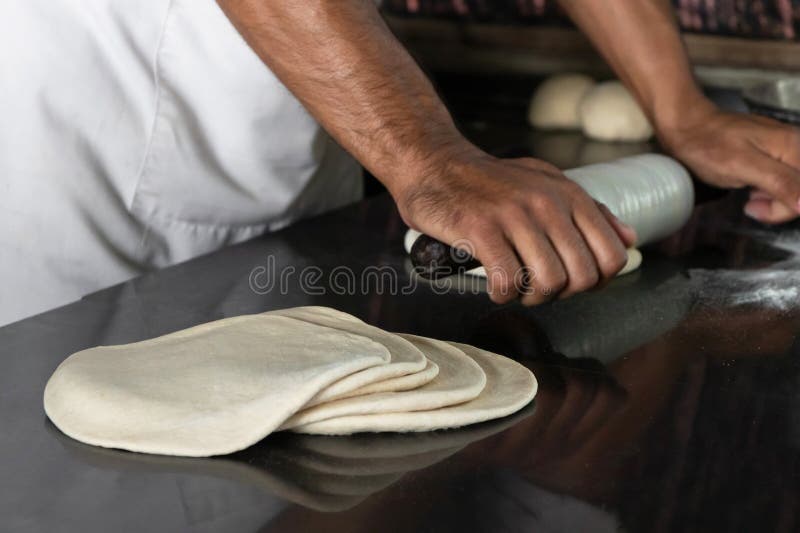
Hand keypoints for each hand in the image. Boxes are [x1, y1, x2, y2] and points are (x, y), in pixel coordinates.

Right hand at [392, 147, 636, 304]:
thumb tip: (630, 238)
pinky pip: (507, 281)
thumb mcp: (547, 183)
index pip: (612, 256)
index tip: (572, 281)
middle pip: (582, 277)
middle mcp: (547, 204)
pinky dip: (503, 294)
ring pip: (548, 282)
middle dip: (563, 293)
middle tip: (539, 287)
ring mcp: (514, 216)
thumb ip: (590, 210)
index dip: (597, 282)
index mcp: (570, 195)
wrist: (436, 164)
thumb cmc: (490, 181)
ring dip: (532, 297)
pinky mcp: (481, 229)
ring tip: (517, 288)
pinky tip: (495, 287)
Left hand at [659, 101, 799, 223]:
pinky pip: (782, 182)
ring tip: (748, 191)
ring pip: (794, 189)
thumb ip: (779, 183)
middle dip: (778, 205)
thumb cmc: (709, 145)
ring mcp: (785, 150)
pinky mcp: (774, 157)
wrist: (688, 128)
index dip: (785, 209)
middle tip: (751, 201)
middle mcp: (795, 145)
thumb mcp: (743, 166)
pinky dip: (767, 190)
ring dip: (772, 199)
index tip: (758, 208)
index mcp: (793, 146)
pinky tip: (751, 186)